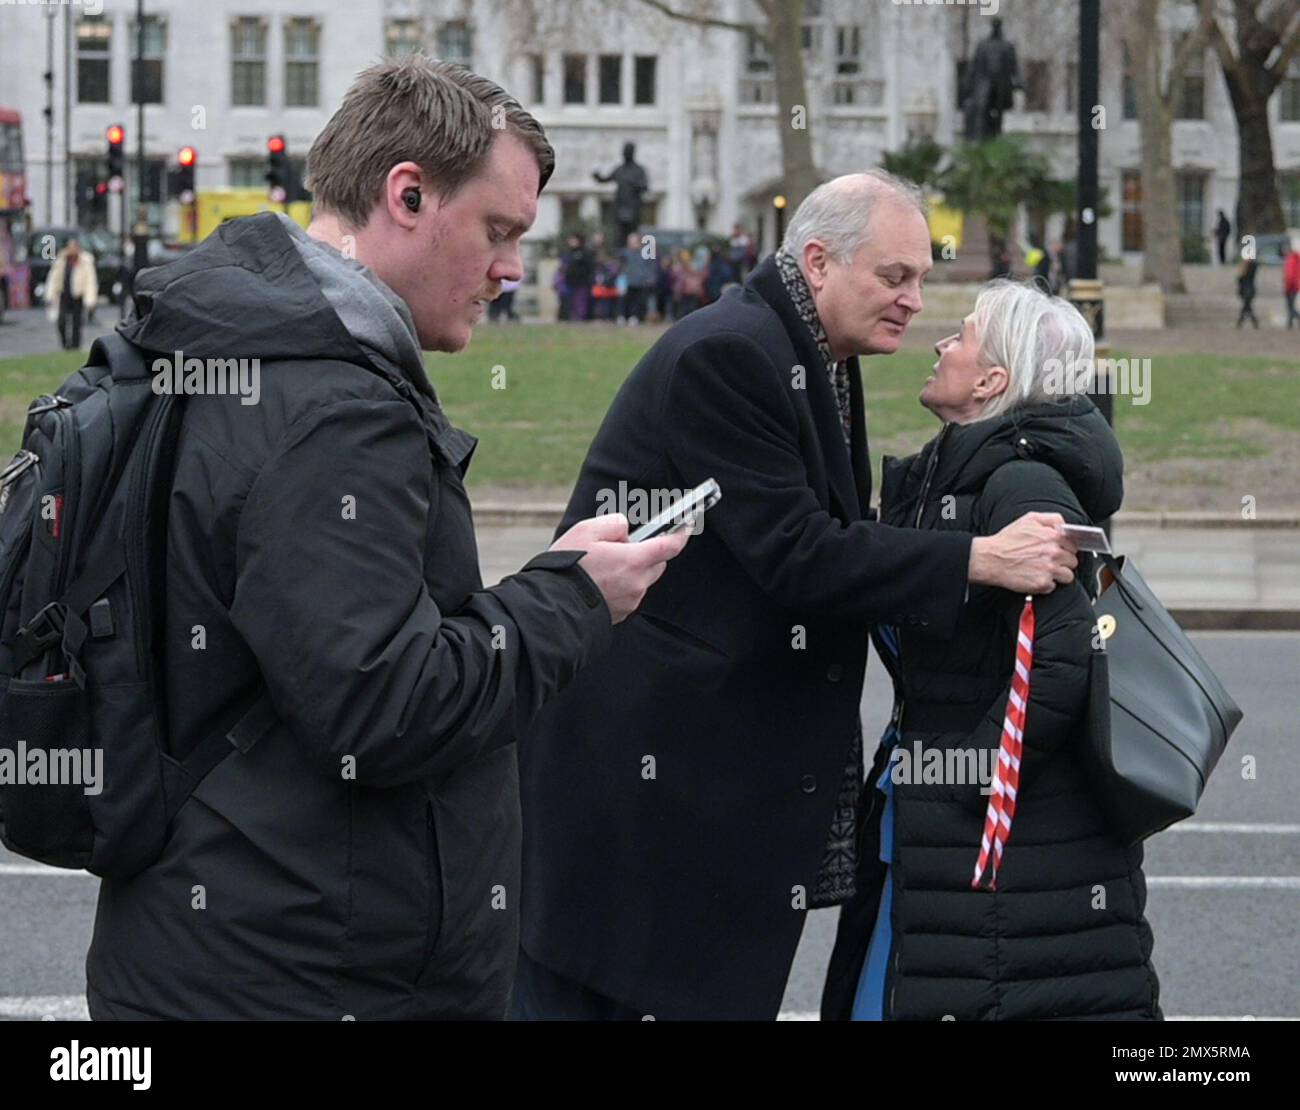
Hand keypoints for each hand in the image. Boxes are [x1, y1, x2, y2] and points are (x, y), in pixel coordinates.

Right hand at [551, 513, 690, 623]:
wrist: (553, 607)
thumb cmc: (567, 567)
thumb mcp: (586, 530)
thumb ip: (614, 524)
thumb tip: (625, 533)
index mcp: (633, 561)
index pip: (670, 546)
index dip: (682, 533)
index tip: (688, 524)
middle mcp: (637, 583)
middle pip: (657, 564)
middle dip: (646, 553)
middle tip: (620, 547)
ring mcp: (630, 601)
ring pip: (642, 580)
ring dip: (631, 571)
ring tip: (602, 567)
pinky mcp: (621, 614)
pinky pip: (630, 594)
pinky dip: (621, 586)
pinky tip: (599, 583)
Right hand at [968, 511, 1078, 593]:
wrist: (990, 559)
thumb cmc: (1007, 540)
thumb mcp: (1029, 519)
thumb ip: (1052, 518)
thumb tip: (1064, 525)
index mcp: (1054, 536)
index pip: (1074, 545)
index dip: (1065, 548)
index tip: (1057, 551)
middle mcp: (1054, 553)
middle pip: (1073, 561)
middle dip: (1062, 561)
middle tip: (1047, 560)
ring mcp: (1049, 569)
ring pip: (1068, 576)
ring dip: (1058, 574)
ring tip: (1043, 570)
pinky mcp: (1042, 583)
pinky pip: (1053, 586)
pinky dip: (1045, 584)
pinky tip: (1035, 576)